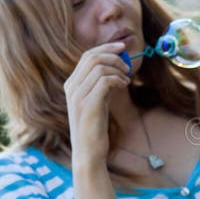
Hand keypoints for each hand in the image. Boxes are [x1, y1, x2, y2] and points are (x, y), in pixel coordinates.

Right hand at [64, 41, 130, 162]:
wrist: (88, 151)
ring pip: (99, 67)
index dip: (106, 48)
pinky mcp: (88, 105)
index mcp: (72, 84)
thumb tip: (117, 68)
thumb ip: (101, 85)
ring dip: (118, 69)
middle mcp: (71, 87)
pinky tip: (124, 86)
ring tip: (126, 79)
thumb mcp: (97, 101)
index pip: (87, 56)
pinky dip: (118, 79)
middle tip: (128, 66)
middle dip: (114, 56)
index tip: (122, 47)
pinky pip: (105, 80)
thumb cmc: (95, 127)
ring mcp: (78, 96)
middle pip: (92, 57)